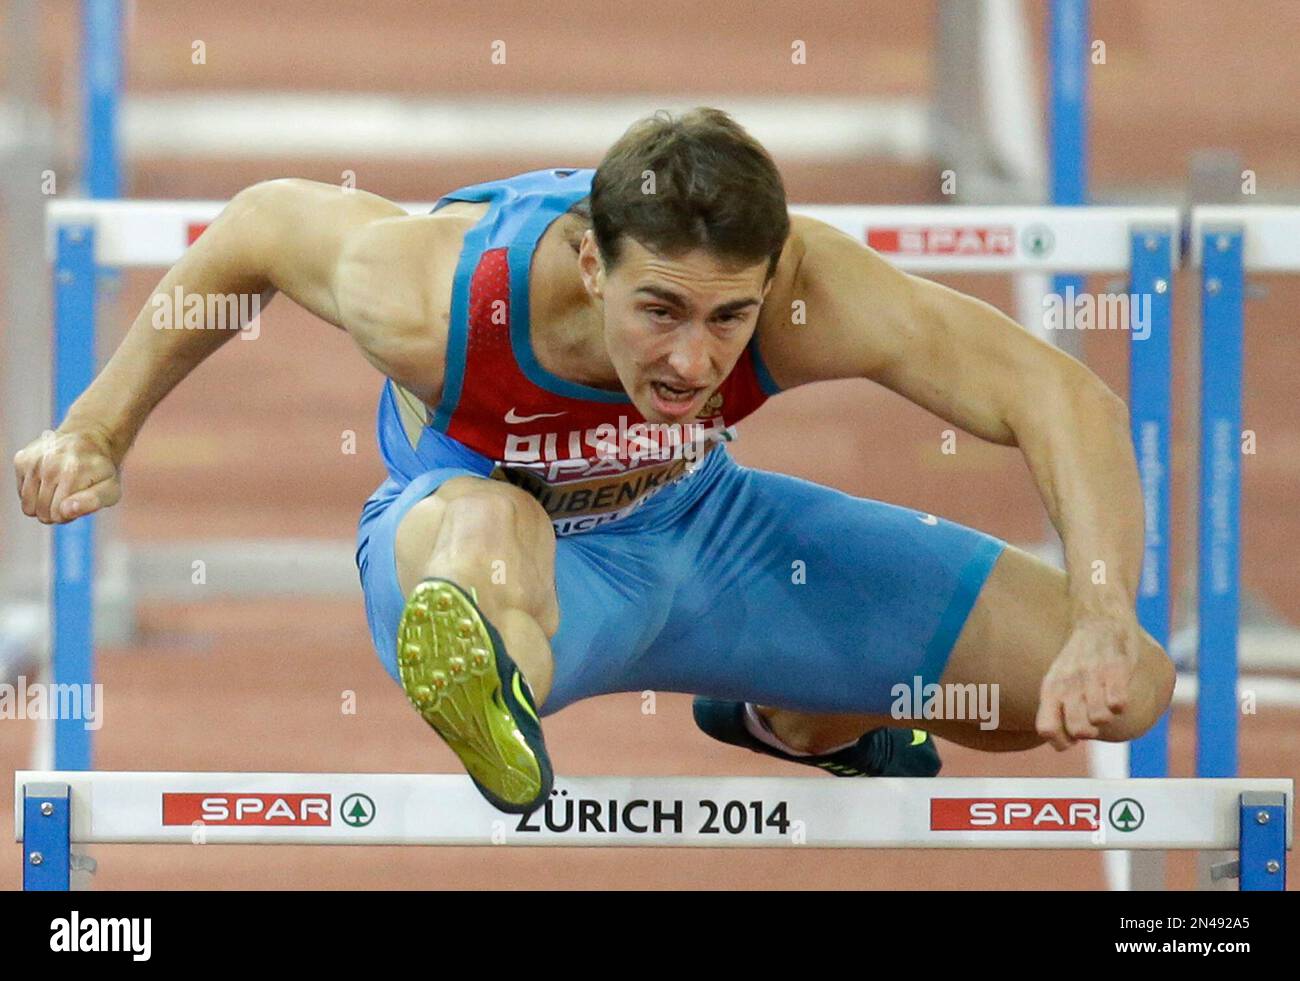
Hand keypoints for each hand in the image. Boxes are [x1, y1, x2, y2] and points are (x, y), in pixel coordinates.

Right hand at [14, 427, 122, 523]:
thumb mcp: (110, 489)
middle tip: (71, 494)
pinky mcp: (21, 459)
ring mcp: (33, 460)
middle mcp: (50, 463)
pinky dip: (34, 492)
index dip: (70, 514)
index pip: (58, 515)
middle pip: (42, 513)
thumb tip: (66, 509)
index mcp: (73, 471)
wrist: (88, 440)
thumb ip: (93, 502)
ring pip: (28, 506)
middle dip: (56, 511)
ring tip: (60, 488)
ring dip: (43, 503)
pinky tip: (49, 480)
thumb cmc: (101, 471)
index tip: (81, 500)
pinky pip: (21, 494)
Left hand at [1035, 613, 1140, 749]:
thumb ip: (1054, 710)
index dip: (1061, 742)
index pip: (1046, 729)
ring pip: (1100, 718)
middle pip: (1078, 729)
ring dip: (1107, 717)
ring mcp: (1092, 675)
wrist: (1099, 621)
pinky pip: (1119, 703)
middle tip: (1094, 719)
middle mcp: (1068, 683)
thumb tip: (1063, 743)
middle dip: (1089, 732)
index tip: (1073, 738)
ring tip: (1106, 702)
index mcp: (1051, 689)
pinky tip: (1118, 694)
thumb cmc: (1077, 661)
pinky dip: (1121, 705)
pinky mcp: (1116, 668)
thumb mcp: (1055, 681)